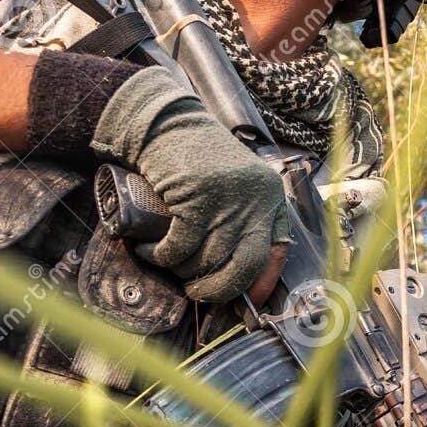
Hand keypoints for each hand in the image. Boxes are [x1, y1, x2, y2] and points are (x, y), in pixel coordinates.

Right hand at [91, 67, 288, 302]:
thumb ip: (241, 223)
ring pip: (206, 259)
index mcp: (270, 198)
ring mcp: (228, 198)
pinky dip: (160, 256)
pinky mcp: (197, 196)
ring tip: (165, 262)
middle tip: (197, 294)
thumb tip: (242, 283)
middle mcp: (256, 199)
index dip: (261, 283)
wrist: (168, 123)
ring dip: (180, 270)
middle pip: (245, 265)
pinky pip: (179, 247)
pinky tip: (149, 251)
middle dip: (219, 290)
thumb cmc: (197, 161)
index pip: (277, 252)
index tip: (244, 303)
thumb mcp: (233, 189)